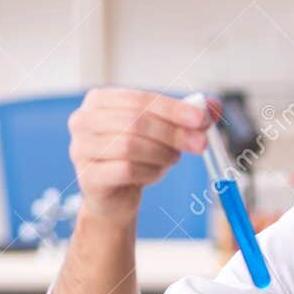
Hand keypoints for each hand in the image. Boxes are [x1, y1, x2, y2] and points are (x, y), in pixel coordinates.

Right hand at [67, 88, 211, 226]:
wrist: (115, 195)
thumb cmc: (138, 156)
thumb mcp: (164, 132)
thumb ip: (188, 116)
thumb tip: (214, 106)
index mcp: (99, 100)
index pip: (140, 99)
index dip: (173, 109)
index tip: (203, 120)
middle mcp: (83, 120)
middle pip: (135, 122)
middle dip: (173, 133)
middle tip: (199, 144)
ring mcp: (80, 148)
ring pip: (130, 146)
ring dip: (161, 154)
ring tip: (172, 159)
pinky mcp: (87, 176)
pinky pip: (126, 170)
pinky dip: (150, 172)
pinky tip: (155, 173)